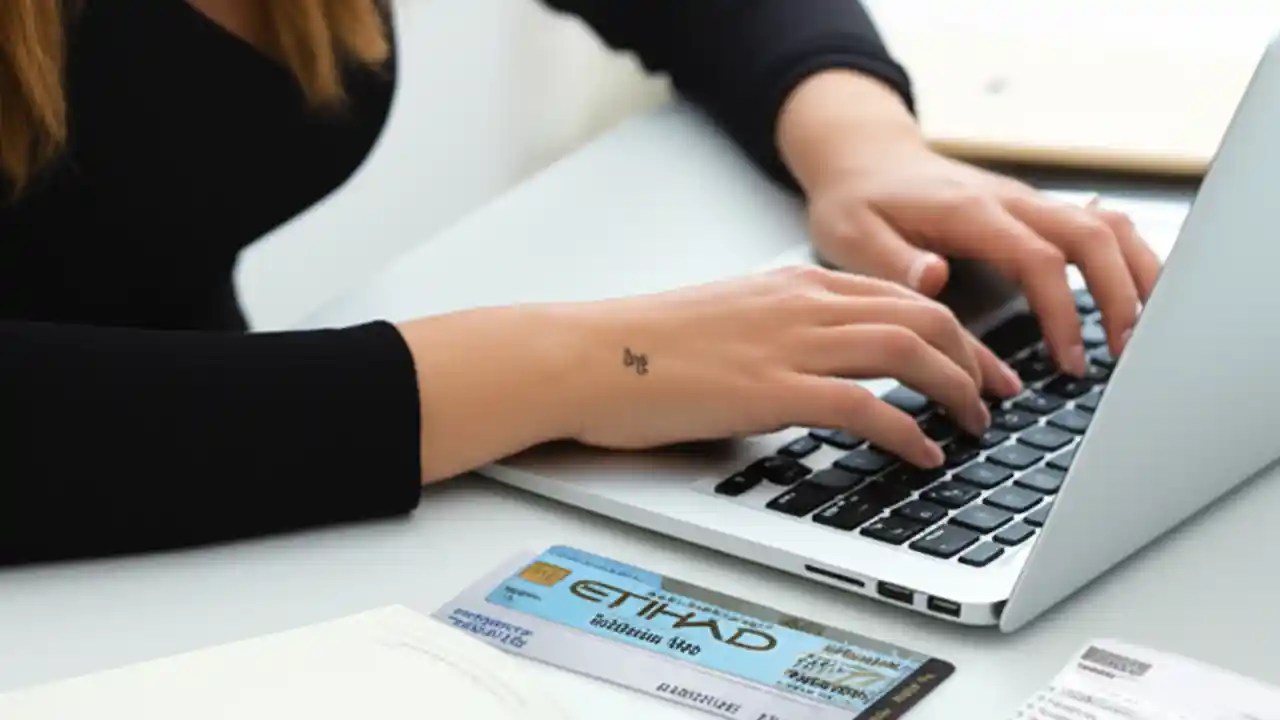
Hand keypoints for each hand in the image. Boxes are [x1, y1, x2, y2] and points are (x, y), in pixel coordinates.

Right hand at [562, 266, 1021, 465]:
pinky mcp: (770, 390)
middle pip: (923, 315)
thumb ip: (780, 333)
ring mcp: (788, 344)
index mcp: (794, 284)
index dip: (955, 331)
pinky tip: (924, 452)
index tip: (978, 361)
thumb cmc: (643, 347)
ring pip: (908, 350)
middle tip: (999, 395)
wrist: (588, 354)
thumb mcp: (728, 320)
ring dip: (956, 389)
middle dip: (975, 357)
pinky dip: (908, 429)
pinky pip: (865, 405)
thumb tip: (815, 371)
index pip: (901, 295)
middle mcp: (802, 304)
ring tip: (975, 424)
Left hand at [777, 70, 1162, 375]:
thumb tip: (934, 278)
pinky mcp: (1034, 211)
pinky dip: (1127, 259)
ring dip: (1137, 274)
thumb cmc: (856, 200)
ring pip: (1109, 225)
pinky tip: (1137, 297)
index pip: (1038, 259)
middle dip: (1120, 297)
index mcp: (970, 211)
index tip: (1070, 361)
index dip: (1062, 311)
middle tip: (1124, 356)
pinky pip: (1099, 225)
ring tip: (1144, 331)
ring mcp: (1028, 202)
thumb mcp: (852, 234)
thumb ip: (893, 260)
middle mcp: (1010, 200)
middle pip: (1095, 237)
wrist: (864, 156)